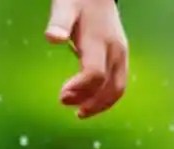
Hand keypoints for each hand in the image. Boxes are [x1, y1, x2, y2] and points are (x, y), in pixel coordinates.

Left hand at [45, 0, 128, 118]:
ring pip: (118, 88)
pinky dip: (106, 98)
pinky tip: (89, 103)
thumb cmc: (76, 1)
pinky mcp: (121, 58)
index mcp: (99, 41)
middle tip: (67, 106)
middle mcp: (115, 50)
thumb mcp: (64, 7)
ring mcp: (121, 55)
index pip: (94, 74)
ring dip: (100, 105)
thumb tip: (52, 38)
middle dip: (90, 102)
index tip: (61, 95)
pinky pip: (118, 84)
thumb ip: (59, 23)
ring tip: (79, 113)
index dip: (79, 89)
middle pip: (110, 86)